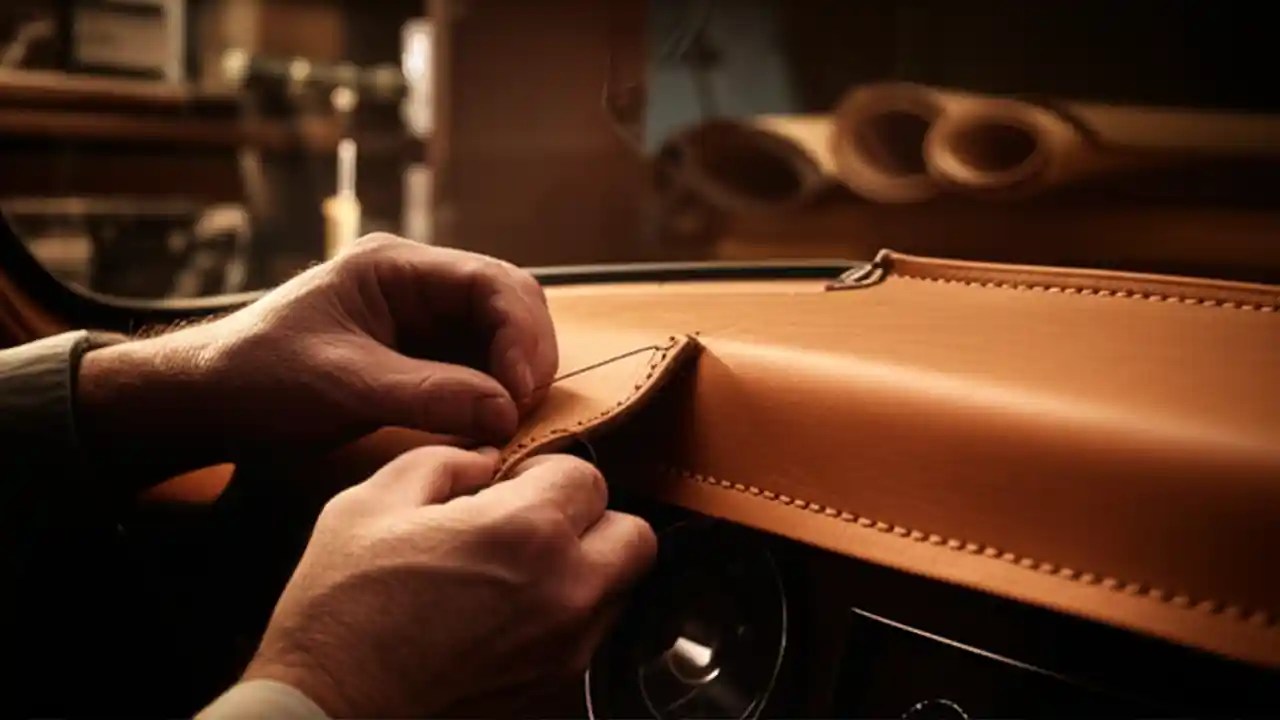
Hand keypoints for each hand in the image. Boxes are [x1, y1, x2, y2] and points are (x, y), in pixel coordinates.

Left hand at [77, 235, 557, 477]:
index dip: (519, 333)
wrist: (210, 404)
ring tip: (512, 422)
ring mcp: (424, 322)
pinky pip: (481, 369)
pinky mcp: (423, 360)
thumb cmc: (259, 378)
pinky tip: (494, 425)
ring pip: (502, 338)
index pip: (489, 282)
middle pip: (508, 304)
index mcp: (396, 268)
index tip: (519, 392)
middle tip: (524, 411)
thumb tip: (507, 411)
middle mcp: (419, 287)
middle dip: (527, 354)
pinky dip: (497, 396)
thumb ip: (427, 395)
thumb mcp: (342, 385)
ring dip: (517, 377)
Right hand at [241, 448, 656, 717]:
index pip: (589, 477)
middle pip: (634, 535)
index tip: (514, 484)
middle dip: (592, 519)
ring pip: (620, 590)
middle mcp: (566, 591)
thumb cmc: (342, 607)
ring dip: (587, 570)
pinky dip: (568, 618)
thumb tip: (485, 459)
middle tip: (538, 523)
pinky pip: (590, 638)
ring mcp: (566, 649)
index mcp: (527, 531)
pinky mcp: (554, 690)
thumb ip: (444, 461)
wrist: (328, 710)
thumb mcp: (373, 502)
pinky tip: (511, 616)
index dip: (549, 472)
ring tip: (522, 572)